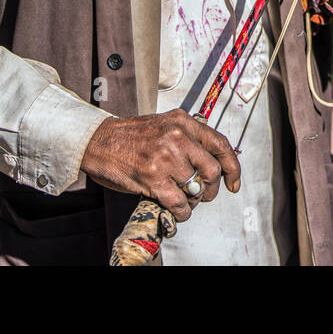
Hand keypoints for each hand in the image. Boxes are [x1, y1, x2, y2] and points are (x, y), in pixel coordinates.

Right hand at [80, 110, 240, 222]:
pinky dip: (182, 211)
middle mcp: (177, 137)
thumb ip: (188, 137)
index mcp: (183, 122)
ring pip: (195, 188)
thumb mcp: (164, 124)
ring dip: (192, 200)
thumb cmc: (131, 136)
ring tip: (184, 200)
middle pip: (212, 169)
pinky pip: (179, 202)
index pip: (220, 145)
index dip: (232, 167)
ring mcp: (165, 157)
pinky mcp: (152, 177)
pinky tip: (178, 210)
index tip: (233, 182)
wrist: (99, 141)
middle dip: (211, 188)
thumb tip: (211, 161)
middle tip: (204, 195)